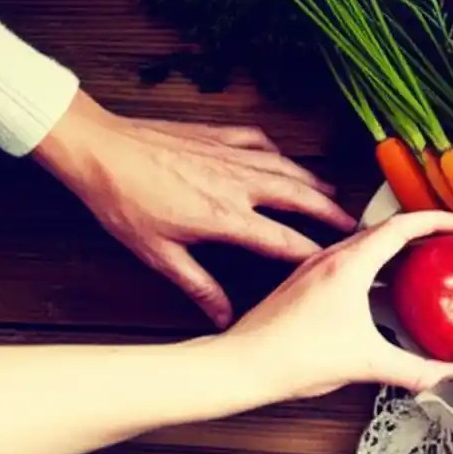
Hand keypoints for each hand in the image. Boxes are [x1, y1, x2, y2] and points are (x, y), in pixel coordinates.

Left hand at [33, 91, 356, 327]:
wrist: (98, 149)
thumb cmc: (122, 201)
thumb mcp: (158, 254)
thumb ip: (198, 286)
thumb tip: (223, 316)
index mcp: (227, 218)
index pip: (284, 242)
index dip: (315, 255)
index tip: (338, 266)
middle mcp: (238, 185)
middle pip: (299, 199)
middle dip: (331, 214)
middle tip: (354, 226)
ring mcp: (230, 156)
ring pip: (286, 169)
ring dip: (313, 182)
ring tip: (332, 193)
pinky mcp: (217, 136)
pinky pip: (259, 142)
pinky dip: (276, 152)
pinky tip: (282, 158)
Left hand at [223, 211, 452, 401]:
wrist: (241, 364)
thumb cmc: (291, 356)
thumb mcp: (366, 363)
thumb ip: (415, 369)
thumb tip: (448, 372)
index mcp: (349, 265)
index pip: (402, 226)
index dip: (436, 220)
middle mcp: (330, 258)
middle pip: (384, 229)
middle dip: (421, 230)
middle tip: (447, 240)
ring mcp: (314, 268)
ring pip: (364, 243)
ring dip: (395, 246)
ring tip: (419, 259)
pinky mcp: (304, 282)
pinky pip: (348, 259)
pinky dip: (373, 262)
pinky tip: (379, 287)